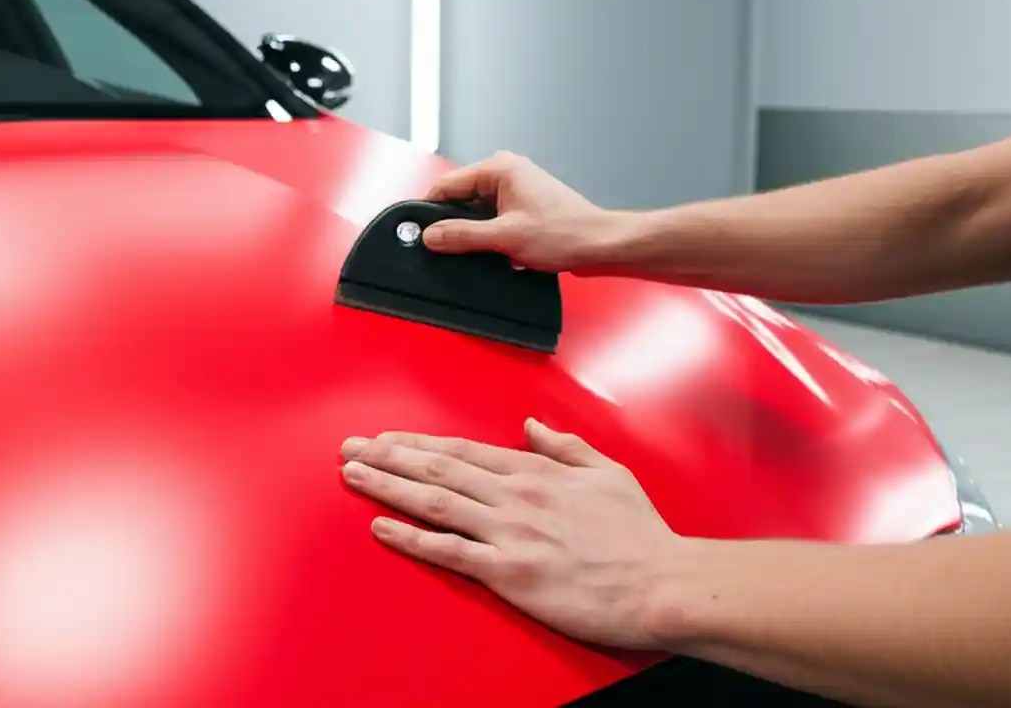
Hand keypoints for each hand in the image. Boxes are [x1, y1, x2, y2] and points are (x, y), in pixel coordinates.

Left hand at [339, 418, 681, 650]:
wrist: (661, 584)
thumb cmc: (640, 536)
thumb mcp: (608, 473)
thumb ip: (565, 447)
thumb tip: (533, 427)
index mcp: (536, 471)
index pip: (461, 449)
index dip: (416, 443)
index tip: (385, 439)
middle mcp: (515, 495)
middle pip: (437, 467)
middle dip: (387, 456)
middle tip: (349, 449)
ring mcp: (509, 532)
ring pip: (434, 500)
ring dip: (387, 486)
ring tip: (353, 475)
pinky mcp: (508, 572)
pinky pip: (448, 551)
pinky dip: (411, 538)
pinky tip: (382, 527)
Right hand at [423, 151, 636, 273]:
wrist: (599, 245)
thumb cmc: (564, 233)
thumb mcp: (504, 238)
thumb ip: (462, 236)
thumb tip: (430, 236)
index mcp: (499, 168)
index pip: (446, 185)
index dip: (430, 211)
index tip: (418, 234)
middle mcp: (506, 172)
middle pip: (459, 198)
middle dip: (452, 224)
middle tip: (447, 250)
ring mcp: (515, 189)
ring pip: (475, 212)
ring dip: (473, 233)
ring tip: (480, 250)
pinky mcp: (522, 206)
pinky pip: (491, 219)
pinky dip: (488, 236)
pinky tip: (494, 252)